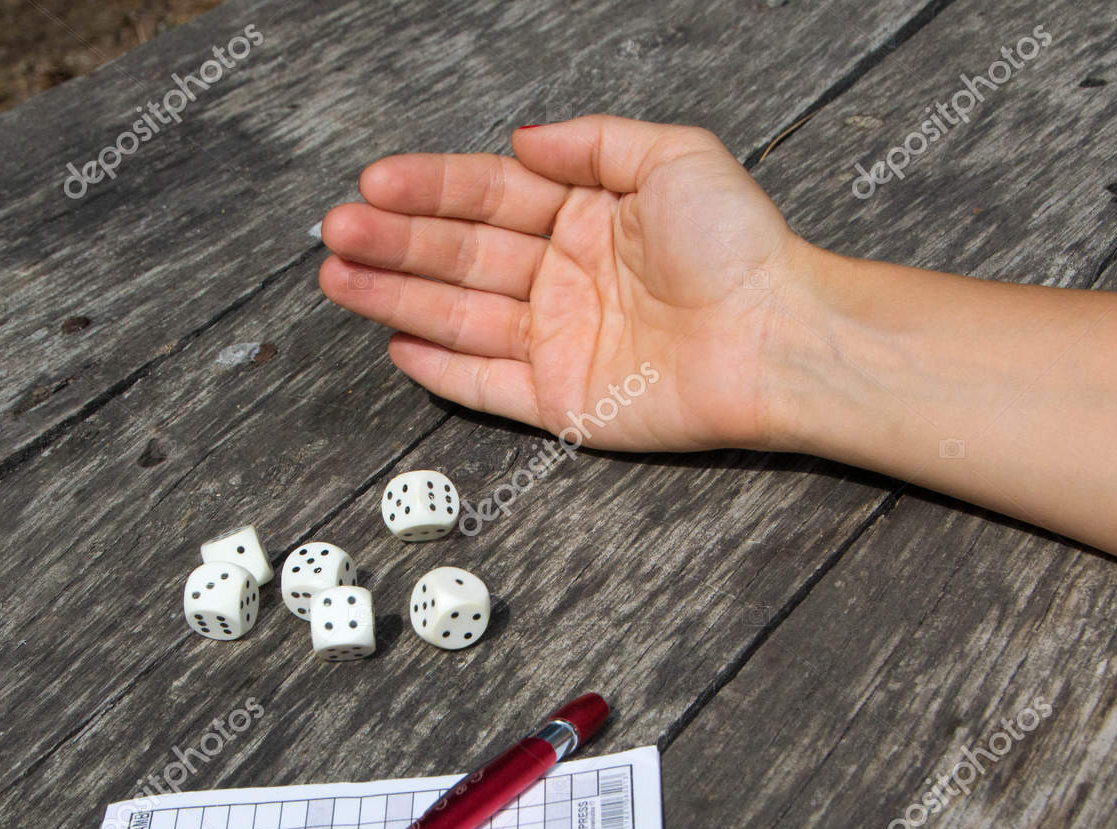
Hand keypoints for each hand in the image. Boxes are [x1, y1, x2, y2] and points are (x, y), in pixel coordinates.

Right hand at [318, 115, 817, 451]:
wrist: (777, 337)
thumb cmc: (741, 247)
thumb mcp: (673, 156)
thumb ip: (590, 142)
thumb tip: (521, 139)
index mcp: (587, 217)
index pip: (490, 197)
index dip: (431, 189)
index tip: (376, 182)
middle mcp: (565, 277)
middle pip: (462, 256)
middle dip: (396, 242)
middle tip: (339, 231)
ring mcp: (560, 340)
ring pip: (461, 316)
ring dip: (398, 297)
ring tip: (340, 278)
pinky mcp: (563, 401)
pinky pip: (488, 385)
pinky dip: (442, 370)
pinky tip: (397, 343)